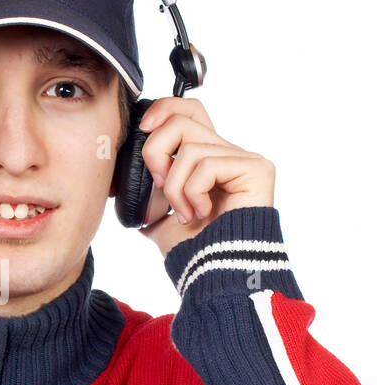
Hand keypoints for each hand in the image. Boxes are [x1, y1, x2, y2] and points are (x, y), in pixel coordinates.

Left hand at [134, 97, 274, 256]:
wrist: (215, 275)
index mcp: (207, 159)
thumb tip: (128, 182)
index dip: (164, 109)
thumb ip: (148, 197)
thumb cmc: (194, 251)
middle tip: (159, 185)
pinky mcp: (256, 169)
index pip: (189, 110)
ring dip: (175, 186)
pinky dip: (193, 192)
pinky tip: (201, 214)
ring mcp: (245, 160)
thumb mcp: (159, 219)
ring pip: (191, 147)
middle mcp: (228, 153)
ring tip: (185, 213)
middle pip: (184, 120)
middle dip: (157, 152)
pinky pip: (208, 164)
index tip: (143, 128)